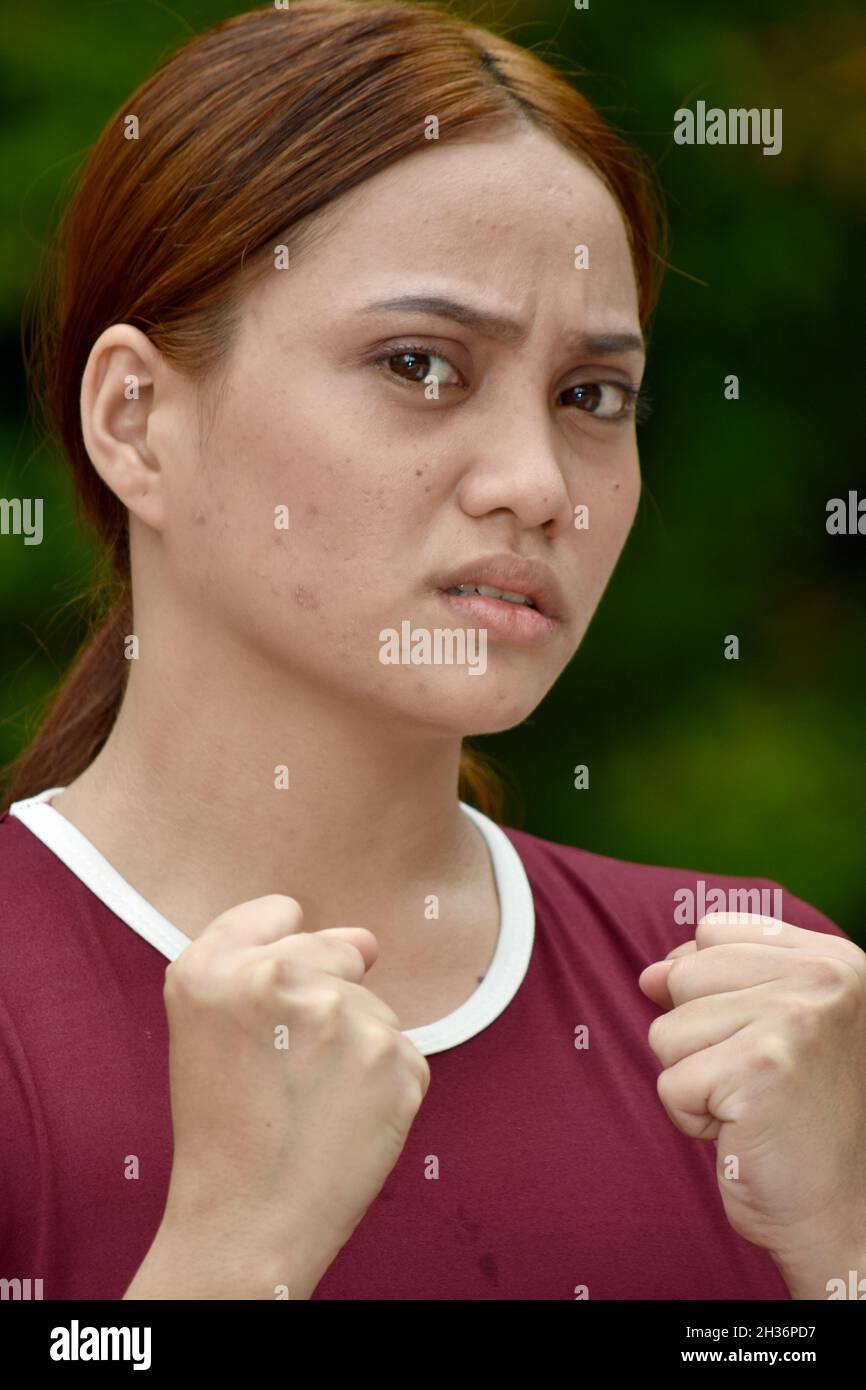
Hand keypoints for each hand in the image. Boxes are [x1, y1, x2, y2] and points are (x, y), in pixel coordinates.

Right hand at [159, 895, 430, 1297]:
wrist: (248, 1224)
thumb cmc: (223, 1126)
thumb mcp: (199, 1024)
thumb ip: (261, 952)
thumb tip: (370, 942)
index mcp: (211, 967)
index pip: (279, 913)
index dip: (276, 962)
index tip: (264, 1015)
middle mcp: (278, 978)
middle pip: (338, 955)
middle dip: (323, 1004)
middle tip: (285, 1074)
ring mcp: (344, 1016)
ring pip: (373, 1008)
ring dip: (355, 1049)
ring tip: (312, 1105)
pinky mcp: (398, 1059)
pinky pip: (404, 1052)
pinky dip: (384, 1086)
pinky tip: (346, 1121)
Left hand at [639, 911, 865, 1294]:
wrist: (845, 1214)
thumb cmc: (802, 1123)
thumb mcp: (769, 1032)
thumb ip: (717, 985)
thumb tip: (650, 974)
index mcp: (832, 960)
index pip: (713, 932)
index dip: (709, 989)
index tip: (758, 1041)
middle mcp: (823, 979)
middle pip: (684, 974)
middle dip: (699, 1037)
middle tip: (756, 1081)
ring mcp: (793, 1019)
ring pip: (668, 1030)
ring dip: (695, 1080)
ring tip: (752, 1107)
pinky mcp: (759, 1069)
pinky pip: (670, 1082)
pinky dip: (693, 1119)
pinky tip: (744, 1133)